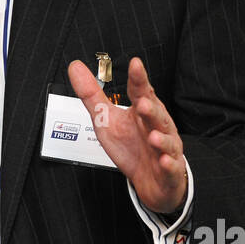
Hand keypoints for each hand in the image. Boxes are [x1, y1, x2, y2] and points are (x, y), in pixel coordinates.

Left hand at [67, 56, 186, 214]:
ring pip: (166, 141)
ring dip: (161, 138)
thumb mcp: (106, 118)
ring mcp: (165, 148)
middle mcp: (157, 126)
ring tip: (152, 137)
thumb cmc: (130, 145)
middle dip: (151, 110)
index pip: (141, 92)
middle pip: (156, 115)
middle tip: (143, 103)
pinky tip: (164, 161)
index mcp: (143, 111)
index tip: (135, 64)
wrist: (149, 179)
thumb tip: (74, 67)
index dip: (138, 79)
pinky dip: (168, 164)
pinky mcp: (169, 169)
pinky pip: (170, 167)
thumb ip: (91, 94)